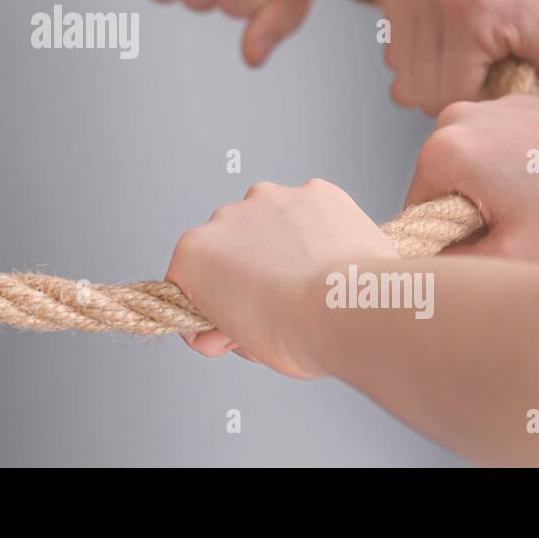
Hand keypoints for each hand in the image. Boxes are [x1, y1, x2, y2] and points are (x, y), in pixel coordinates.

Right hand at [166, 179, 394, 378]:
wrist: (350, 310)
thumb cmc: (296, 332)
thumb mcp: (243, 346)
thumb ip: (224, 325)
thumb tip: (225, 326)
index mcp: (195, 252)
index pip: (188, 279)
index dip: (210, 306)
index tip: (231, 324)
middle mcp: (225, 216)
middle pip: (229, 245)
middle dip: (245, 269)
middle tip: (276, 304)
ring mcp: (271, 200)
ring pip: (268, 221)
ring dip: (279, 243)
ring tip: (308, 281)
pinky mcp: (314, 192)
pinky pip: (309, 210)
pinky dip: (316, 229)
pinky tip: (329, 259)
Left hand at [385, 0, 538, 115]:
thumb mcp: (479, 7)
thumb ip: (432, 43)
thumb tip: (396, 94)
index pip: (396, 53)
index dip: (452, 67)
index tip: (498, 34)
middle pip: (406, 74)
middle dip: (463, 82)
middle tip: (516, 41)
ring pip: (428, 89)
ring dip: (484, 89)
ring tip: (524, 43)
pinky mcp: (470, 9)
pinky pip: (458, 91)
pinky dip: (498, 92)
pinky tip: (531, 52)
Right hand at [407, 97, 538, 259]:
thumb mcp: (515, 255)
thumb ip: (456, 266)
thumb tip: (425, 266)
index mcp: (442, 150)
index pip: (416, 212)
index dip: (449, 239)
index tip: (496, 240)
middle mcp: (451, 116)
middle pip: (437, 188)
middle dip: (469, 213)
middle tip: (521, 223)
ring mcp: (481, 105)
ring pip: (463, 169)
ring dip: (488, 191)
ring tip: (537, 199)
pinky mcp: (508, 103)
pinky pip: (488, 148)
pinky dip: (508, 168)